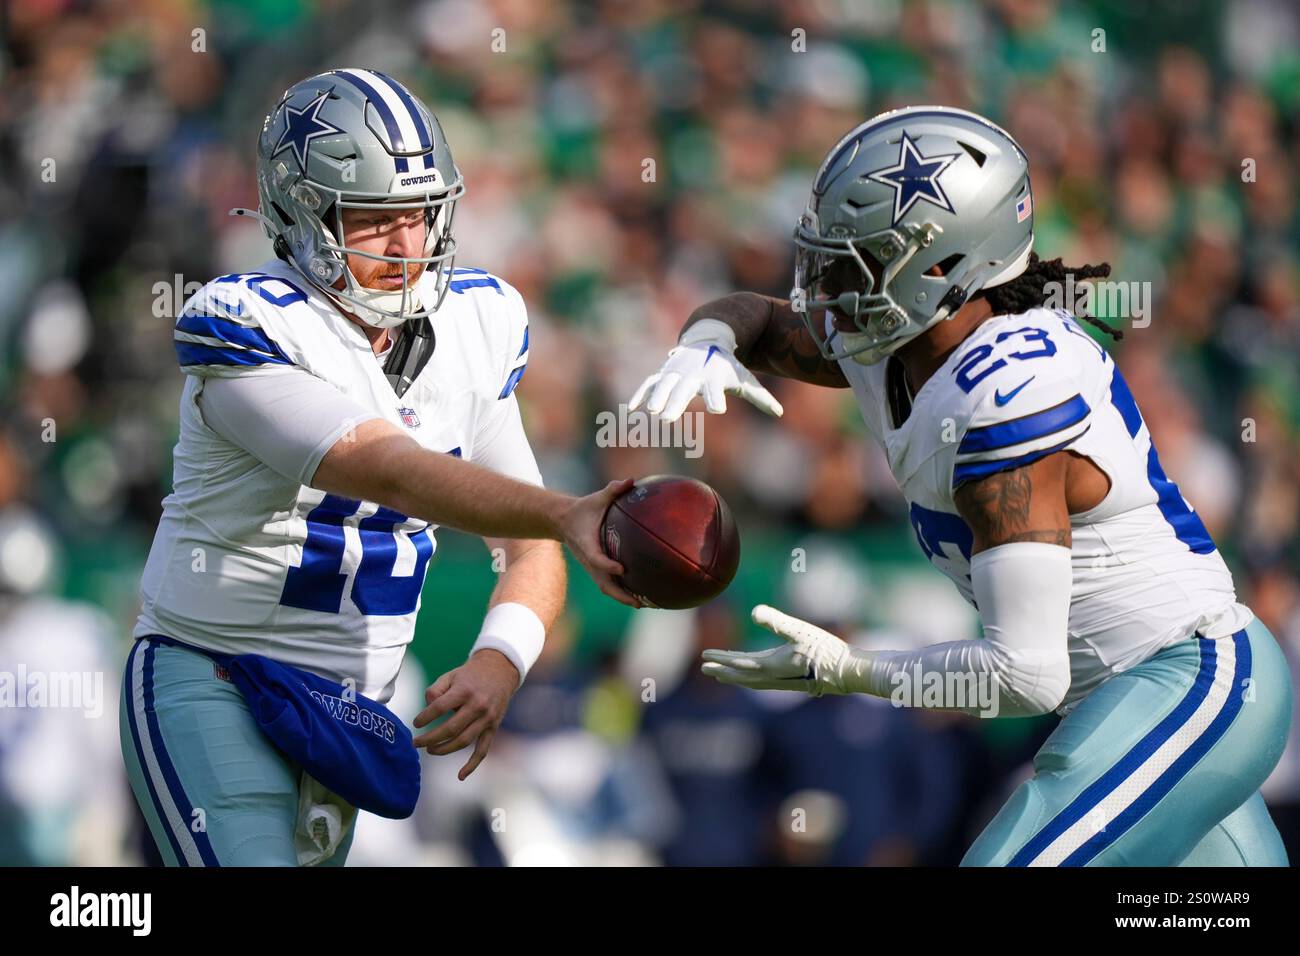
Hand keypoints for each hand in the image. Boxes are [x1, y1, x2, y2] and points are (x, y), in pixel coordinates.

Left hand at [413, 649, 518, 779]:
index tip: (416, 722)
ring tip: (429, 750)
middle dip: (430, 738)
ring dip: (444, 749)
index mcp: (464, 690)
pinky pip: (483, 749)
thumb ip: (435, 690)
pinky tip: (460, 775)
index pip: (439, 708)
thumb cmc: (470, 675)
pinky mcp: (493, 727)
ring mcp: (487, 718)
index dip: (424, 717)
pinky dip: (472, 764)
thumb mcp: (451, 675)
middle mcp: (477, 705)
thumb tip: (427, 709)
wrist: (500, 670)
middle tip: (416, 743)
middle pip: (450, 729)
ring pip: (463, 741)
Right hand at [556, 479, 642, 607]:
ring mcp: (592, 568)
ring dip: (623, 598)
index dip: (607, 565)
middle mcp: (589, 560)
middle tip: (639, 601)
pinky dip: (623, 592)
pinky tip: (642, 595)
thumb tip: (631, 480)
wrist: (563, 521)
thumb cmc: (583, 509)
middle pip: (603, 583)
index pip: (596, 558)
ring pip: (607, 588)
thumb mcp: (596, 498)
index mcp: (586, 544)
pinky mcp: (596, 570)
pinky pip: (610, 585)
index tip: (621, 569)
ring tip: (645, 604)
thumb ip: (613, 489)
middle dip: (620, 594)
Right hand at [628, 319, 783, 422]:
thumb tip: (779, 413)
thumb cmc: (728, 365)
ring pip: (664, 385)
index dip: (716, 399)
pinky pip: (650, 382)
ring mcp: (676, 371)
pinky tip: (632, 409)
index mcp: (713, 376)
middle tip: (667, 418)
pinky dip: (641, 393)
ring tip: (649, 412)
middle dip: (675, 401)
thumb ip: (760, 397)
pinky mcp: (664, 372)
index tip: (717, 410)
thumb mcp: (745, 378)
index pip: (714, 390)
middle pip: (683, 389)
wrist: (710, 338)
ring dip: (655, 397)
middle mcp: (693, 373)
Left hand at [700, 604, 854, 696]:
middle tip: (705, 668)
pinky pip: (764, 683)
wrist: (848, 672)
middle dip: (723, 671)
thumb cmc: (825, 650)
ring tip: (723, 675)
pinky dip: (752, 679)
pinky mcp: (793, 682)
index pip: (739, 663)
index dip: (721, 658)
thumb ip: (776, 621)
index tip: (704, 655)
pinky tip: (756, 676)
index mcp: (771, 665)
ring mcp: (784, 682)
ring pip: (752, 681)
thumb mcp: (800, 630)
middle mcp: (774, 677)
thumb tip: (754, 611)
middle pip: (741, 675)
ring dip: (736, 677)